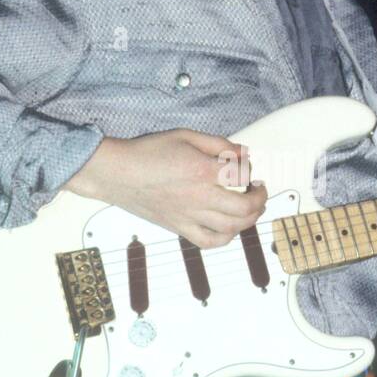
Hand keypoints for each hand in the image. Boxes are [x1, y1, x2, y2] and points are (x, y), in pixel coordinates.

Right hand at [64, 128, 267, 248]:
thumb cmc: (146, 153)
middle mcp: (200, 196)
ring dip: (249, 219)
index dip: (250, 168)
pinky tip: (229, 227)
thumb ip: (217, 143)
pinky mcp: (179, 227)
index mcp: (203, 170)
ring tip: (250, 209)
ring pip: (232, 227)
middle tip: (259, 190)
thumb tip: (241, 152)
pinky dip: (225, 237)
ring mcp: (189, 215)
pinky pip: (209, 241)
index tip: (246, 165)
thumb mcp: (185, 135)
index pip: (242, 174)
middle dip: (259, 199)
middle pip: (245, 207)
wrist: (116, 173)